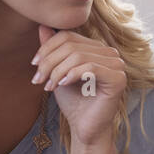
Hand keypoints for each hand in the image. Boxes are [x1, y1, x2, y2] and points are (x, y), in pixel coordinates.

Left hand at [31, 25, 127, 148]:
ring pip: (78, 56)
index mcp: (96, 48)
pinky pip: (91, 67)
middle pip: (71, 45)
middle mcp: (109, 53)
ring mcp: (116, 65)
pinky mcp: (118, 79)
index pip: (68, 36)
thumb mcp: (57, 72)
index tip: (34, 66)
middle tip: (38, 79)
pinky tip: (63, 85)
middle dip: (49, 62)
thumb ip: (53, 50)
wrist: (84, 127)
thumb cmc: (73, 101)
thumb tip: (43, 25)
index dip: (47, 48)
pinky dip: (72, 75)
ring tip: (49, 87)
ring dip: (57, 71)